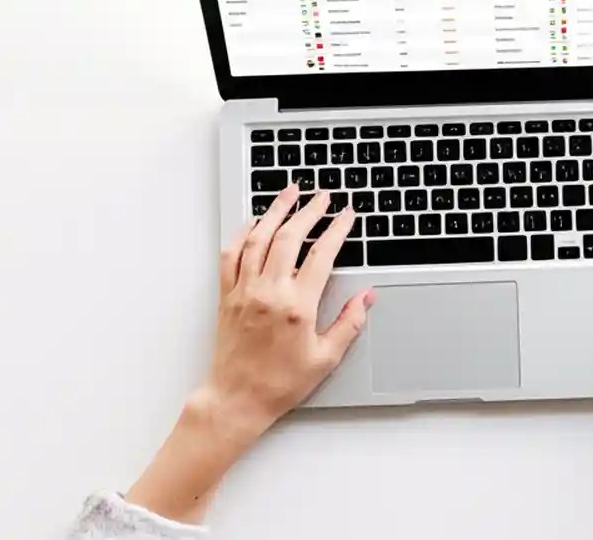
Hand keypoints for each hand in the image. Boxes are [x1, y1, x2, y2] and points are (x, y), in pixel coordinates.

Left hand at [204, 184, 373, 432]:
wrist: (236, 399)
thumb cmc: (278, 384)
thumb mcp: (326, 358)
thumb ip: (348, 323)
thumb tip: (365, 298)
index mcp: (296, 307)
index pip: (321, 255)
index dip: (337, 230)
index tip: (346, 216)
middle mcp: (269, 292)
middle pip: (290, 237)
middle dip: (309, 211)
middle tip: (322, 196)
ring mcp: (244, 291)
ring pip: (259, 238)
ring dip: (275, 211)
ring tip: (289, 193)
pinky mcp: (227, 296)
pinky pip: (231, 254)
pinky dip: (242, 233)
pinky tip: (253, 222)